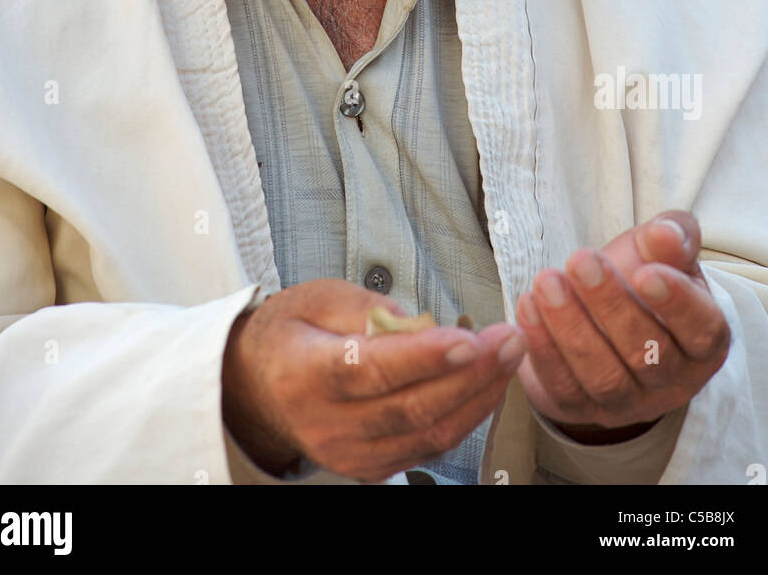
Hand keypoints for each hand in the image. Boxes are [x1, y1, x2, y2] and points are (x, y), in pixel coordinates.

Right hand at [221, 278, 526, 482]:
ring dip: (479, 395)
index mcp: (302, 373)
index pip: (368, 369)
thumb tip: (422, 325)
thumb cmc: (291, 334)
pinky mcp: (370, 469)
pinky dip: (465, 416)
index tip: (469, 338)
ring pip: (428, 434)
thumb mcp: (317, 298)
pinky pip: (429, 447)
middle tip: (510, 339)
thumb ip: (368, 307)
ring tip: (510, 356)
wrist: (257, 389)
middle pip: (409, 407)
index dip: (422, 358)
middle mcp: (324, 424)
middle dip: (471, 373)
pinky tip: (487, 384)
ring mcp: (348, 455)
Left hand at [514, 211, 729, 441]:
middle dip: (610, 305)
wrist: (598, 312)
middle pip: (648, 354)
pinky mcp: (582, 408)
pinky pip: (564, 387)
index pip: (702, 330)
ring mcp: (628, 402)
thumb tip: (665, 233)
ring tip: (547, 282)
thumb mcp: (660, 250)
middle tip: (580, 261)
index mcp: (702, 342)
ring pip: (604, 377)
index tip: (645, 272)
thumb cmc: (638, 276)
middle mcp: (672, 381)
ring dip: (572, 328)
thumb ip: (672, 236)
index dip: (677, 304)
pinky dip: (543, 348)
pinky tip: (528, 308)